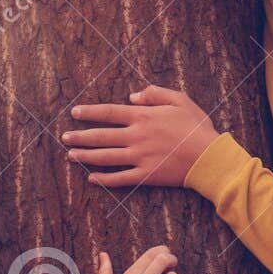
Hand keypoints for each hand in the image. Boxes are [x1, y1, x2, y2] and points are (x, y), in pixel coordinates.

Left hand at [61, 84, 219, 187]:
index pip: (109, 113)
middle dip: (80, 136)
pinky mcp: (145, 176)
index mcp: (143, 117)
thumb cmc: (197, 127)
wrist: (208, 157)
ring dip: (86, 156)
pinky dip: (104, 180)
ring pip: (105, 157)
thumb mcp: (180, 100)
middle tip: (64, 137)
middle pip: (101, 136)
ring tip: (71, 155)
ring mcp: (139, 158)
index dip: (90, 112)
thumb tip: (132, 96)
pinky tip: (92, 179)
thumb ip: (155, 93)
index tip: (75, 113)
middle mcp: (136, 137)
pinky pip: (120, 179)